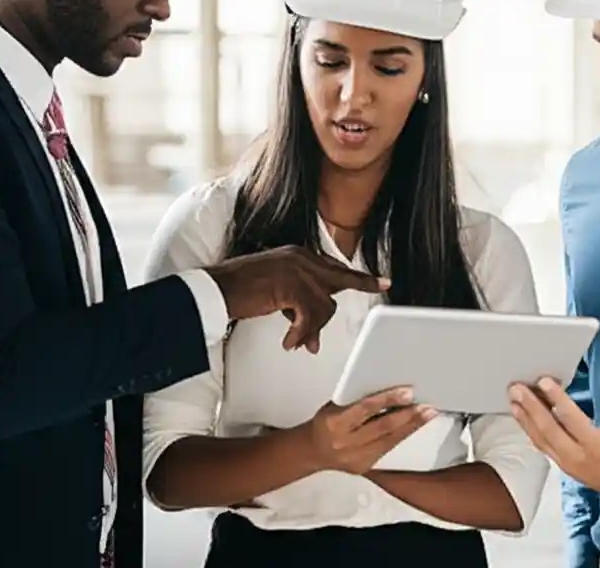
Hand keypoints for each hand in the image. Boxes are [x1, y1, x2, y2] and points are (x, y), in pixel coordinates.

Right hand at [205, 245, 388, 352]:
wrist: (215, 291)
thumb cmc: (240, 293)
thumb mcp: (276, 296)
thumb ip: (298, 309)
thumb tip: (313, 338)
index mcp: (298, 256)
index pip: (333, 267)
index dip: (357, 277)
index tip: (381, 280)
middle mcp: (300, 258)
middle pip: (339, 279)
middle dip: (362, 284)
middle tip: (383, 286)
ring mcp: (296, 270)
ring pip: (325, 305)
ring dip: (312, 329)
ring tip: (297, 342)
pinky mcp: (290, 286)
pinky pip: (309, 316)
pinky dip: (300, 333)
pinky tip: (289, 342)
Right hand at [299, 387, 435, 474]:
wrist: (314, 451)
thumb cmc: (327, 423)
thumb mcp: (335, 406)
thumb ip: (357, 400)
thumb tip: (389, 390)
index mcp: (335, 422)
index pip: (365, 408)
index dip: (388, 400)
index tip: (408, 392)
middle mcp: (345, 442)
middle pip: (382, 427)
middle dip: (407, 416)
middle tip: (426, 405)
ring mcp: (356, 458)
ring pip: (389, 441)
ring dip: (411, 426)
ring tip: (428, 414)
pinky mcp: (365, 467)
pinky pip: (388, 449)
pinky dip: (402, 436)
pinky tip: (414, 426)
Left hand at [509, 378, 599, 518]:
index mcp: (597, 447)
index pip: (571, 419)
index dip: (556, 399)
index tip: (544, 382)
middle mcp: (579, 457)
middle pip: (548, 430)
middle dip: (530, 407)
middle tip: (517, 389)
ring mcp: (570, 465)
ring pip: (542, 440)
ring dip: (525, 419)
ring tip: (513, 400)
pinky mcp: (566, 468)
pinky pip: (544, 448)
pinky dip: (531, 432)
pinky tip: (523, 420)